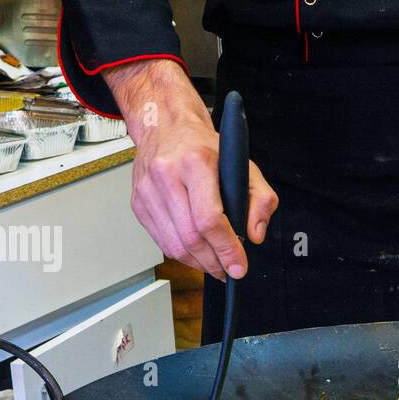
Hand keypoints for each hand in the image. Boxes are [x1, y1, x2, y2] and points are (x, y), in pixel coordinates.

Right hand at [104, 59, 278, 279]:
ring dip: (198, 263)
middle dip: (214, 262)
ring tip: (215, 266)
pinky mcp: (138, 203)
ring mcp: (147, 190)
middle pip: (191, 237)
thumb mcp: (243, 165)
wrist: (166, 128)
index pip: (209, 219)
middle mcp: (166, 175)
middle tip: (229, 271)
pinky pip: (161, 240)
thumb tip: (254, 235)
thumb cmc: (204, 147)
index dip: (226, 249)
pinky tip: (196, 254)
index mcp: (195, 162)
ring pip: (174, 244)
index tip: (238, 266)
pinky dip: (181, 254)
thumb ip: (260, 200)